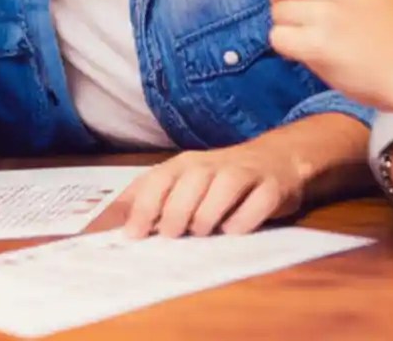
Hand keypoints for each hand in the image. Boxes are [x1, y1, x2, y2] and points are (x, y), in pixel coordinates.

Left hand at [122, 143, 303, 238]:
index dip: (143, 207)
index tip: (133, 234)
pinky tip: (233, 230)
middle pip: (190, 182)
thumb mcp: (182, 181)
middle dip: (175, 212)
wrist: (276, 158)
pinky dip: (244, 220)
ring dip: (208, 215)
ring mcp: (244, 172)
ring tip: (201, 232)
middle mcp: (212, 164)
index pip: (158, 179)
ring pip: (223, 188)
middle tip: (170, 234)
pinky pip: (257, 202)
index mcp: (185, 163)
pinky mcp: (271, 186)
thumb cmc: (218, 178)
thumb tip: (116, 221)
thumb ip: (151, 197)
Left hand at [219, 0, 392, 112]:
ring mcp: (327, 12)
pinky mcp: (319, 43)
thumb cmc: (388, 33)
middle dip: (284, 0)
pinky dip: (291, 50)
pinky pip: (278, 39)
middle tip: (314, 19)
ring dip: (292, 29)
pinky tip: (319, 54)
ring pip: (277, 13)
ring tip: (327, 39)